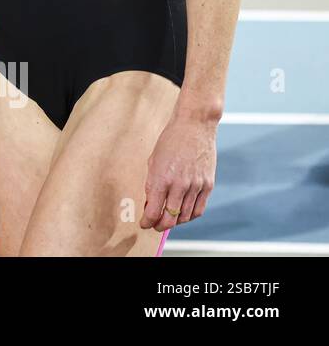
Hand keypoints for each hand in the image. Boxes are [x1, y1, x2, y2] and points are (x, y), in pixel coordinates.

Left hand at [140, 113, 216, 230]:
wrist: (194, 126)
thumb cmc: (170, 140)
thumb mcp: (153, 160)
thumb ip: (152, 183)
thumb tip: (151, 202)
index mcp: (161, 178)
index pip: (154, 211)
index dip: (147, 222)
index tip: (144, 223)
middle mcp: (179, 185)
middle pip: (170, 218)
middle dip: (160, 226)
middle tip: (155, 226)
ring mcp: (196, 186)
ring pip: (185, 217)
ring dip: (175, 222)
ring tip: (168, 220)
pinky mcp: (208, 185)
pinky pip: (199, 209)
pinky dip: (190, 216)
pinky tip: (183, 214)